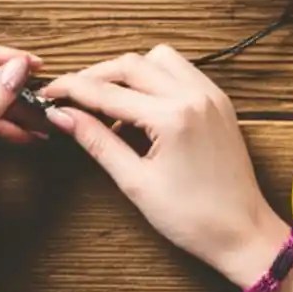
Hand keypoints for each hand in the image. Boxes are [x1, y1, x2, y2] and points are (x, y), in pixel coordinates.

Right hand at [41, 45, 288, 285]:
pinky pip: (181, 71)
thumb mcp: (136, 182)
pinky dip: (155, 78)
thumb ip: (97, 141)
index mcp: (173, 117)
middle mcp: (194, 96)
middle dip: (96, 76)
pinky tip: (141, 105)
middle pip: (131, 63)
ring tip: (109, 101)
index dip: (72, 89)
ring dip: (128, 71)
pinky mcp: (219, 102)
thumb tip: (63, 116)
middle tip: (72, 96)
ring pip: (158, 58)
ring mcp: (210, 95)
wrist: (243, 233)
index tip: (49, 92)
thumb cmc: (194, 218)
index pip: (108, 91)